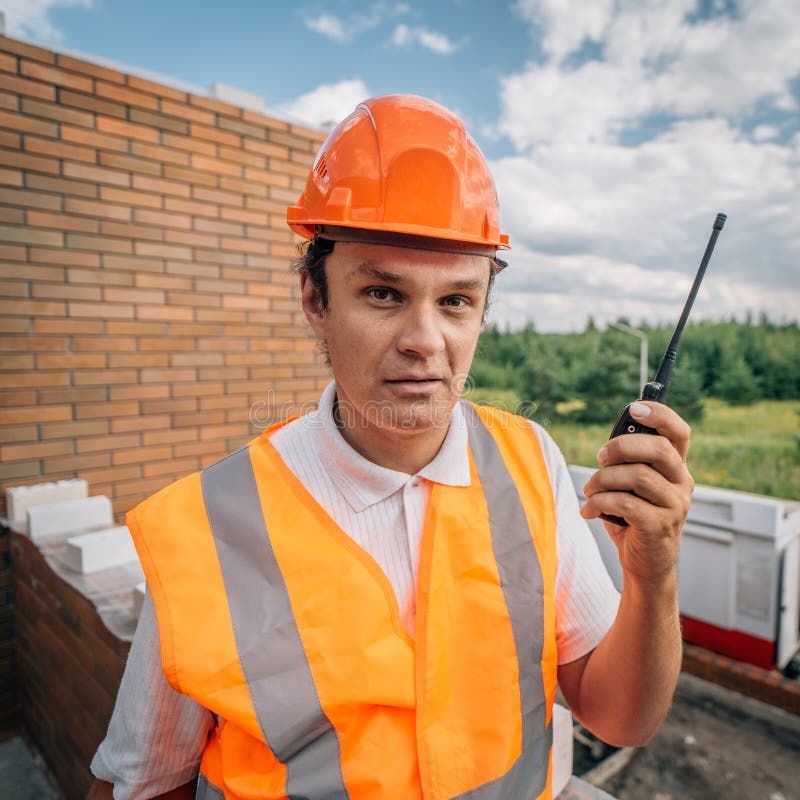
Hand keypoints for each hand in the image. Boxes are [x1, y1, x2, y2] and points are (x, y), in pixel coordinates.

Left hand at [579, 401, 693, 585]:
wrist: (645, 565)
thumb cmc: (633, 518)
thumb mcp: (631, 486)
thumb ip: (626, 463)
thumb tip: (608, 446)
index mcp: (676, 467)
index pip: (679, 432)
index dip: (660, 414)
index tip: (634, 408)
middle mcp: (682, 483)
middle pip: (659, 448)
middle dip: (621, 447)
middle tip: (600, 457)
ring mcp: (675, 505)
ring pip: (638, 475)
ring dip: (603, 479)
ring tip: (589, 490)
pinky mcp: (660, 526)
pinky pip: (626, 502)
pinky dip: (599, 502)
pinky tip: (588, 511)